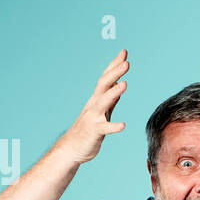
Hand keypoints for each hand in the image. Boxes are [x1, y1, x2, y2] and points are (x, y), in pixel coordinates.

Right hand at [58, 49, 127, 164]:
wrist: (73, 147)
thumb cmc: (89, 128)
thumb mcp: (102, 110)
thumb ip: (111, 97)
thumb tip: (119, 81)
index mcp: (97, 98)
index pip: (106, 78)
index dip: (114, 65)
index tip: (124, 52)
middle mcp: (94, 104)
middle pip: (104, 85)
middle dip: (115, 72)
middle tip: (127, 62)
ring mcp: (93, 117)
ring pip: (103, 102)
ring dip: (114, 93)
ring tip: (125, 84)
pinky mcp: (94, 132)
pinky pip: (104, 128)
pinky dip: (113, 126)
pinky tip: (123, 125)